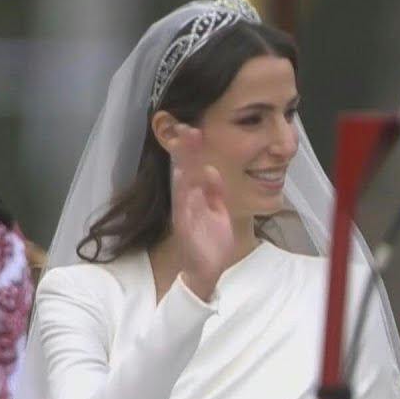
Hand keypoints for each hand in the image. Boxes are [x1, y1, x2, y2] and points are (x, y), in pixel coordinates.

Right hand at [170, 124, 232, 300]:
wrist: (206, 271)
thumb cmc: (210, 241)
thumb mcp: (218, 211)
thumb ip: (215, 191)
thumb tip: (211, 169)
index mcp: (196, 197)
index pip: (193, 168)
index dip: (193, 150)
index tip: (194, 129)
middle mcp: (187, 202)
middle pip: (185, 171)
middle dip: (185, 150)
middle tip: (187, 127)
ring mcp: (185, 213)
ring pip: (181, 183)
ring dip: (182, 163)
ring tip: (183, 143)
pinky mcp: (185, 226)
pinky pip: (183, 206)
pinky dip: (182, 191)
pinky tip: (182, 175)